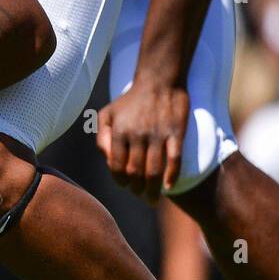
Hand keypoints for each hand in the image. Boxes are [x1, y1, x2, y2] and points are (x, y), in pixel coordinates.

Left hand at [97, 82, 190, 202]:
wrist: (158, 81)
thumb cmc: (129, 101)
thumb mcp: (107, 115)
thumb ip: (102, 138)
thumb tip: (107, 161)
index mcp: (118, 132)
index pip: (117, 166)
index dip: (120, 181)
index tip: (125, 187)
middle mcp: (137, 135)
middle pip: (136, 172)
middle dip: (136, 189)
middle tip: (140, 196)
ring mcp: (158, 134)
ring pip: (155, 171)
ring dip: (153, 190)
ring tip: (153, 198)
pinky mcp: (176, 132)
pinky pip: (175, 160)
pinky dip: (172, 177)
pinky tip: (168, 187)